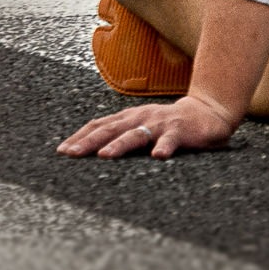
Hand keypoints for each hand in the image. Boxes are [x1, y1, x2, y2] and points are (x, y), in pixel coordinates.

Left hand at [57, 94, 241, 158]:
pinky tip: (158, 157)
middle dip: (88, 142)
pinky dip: (164, 147)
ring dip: (119, 145)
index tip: (62, 150)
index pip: (98, 125)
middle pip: (110, 129)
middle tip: (71, 154)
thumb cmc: (168, 124)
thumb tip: (93, 150)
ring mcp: (159, 124)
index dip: (80, 136)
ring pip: (136, 135)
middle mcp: (140, 118)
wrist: (206, 112)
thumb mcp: (142, 126)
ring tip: (105, 156)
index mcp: (128, 118)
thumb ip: (122, 135)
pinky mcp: (179, 131)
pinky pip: (171, 140)